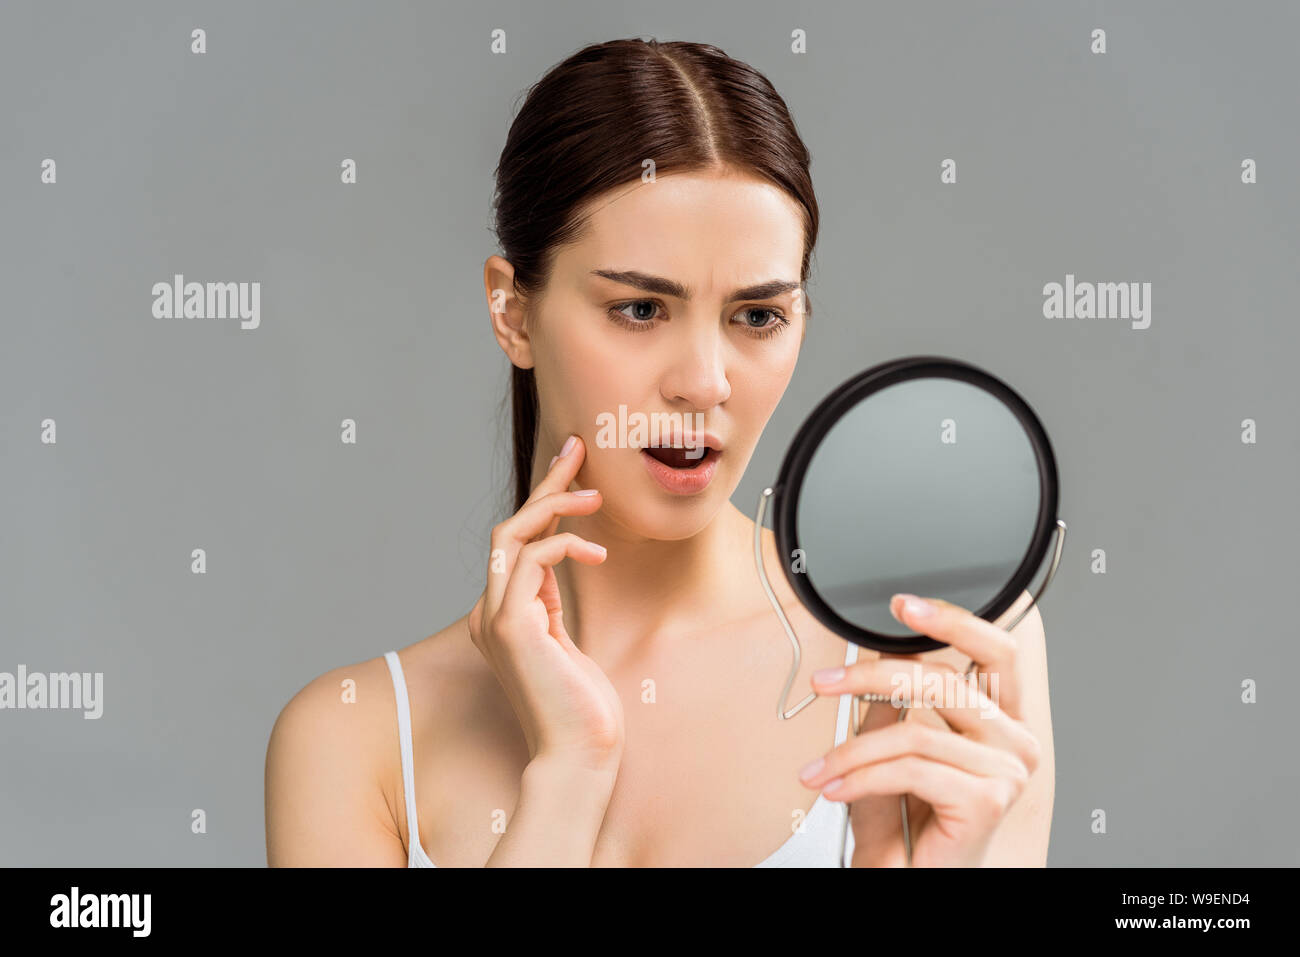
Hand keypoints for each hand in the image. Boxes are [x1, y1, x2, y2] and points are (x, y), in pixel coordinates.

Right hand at [467, 434, 624, 774]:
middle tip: (579, 449)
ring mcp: (495, 619)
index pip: (516, 544)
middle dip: (544, 485)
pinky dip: (564, 545)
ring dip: (554, 506)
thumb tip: (566, 556)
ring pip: (512, 536)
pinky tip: (596, 551)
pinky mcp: (511, 627)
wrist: (579, 756)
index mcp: (500, 615)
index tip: (570, 467)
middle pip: (508, 529)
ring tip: (594, 496)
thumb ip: (553, 603)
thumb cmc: (582, 707)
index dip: (542, 501)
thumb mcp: (567, 641)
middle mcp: (489, 613)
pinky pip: (531, 562)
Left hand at [800, 594, 1041, 866]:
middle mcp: (1016, 740)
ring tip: (818, 768)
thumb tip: (878, 650)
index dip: (951, 619)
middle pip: (943, 681)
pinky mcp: (988, 800)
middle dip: (871, 676)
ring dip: (850, 750)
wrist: (904, 878)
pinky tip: (835, 788)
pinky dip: (861, 777)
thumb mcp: (893, 746)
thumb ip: (896, 700)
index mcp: (1002, 718)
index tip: (901, 604)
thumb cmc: (905, 822)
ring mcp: (1008, 771)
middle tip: (826, 682)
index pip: (995, 649)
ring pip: (913, 731)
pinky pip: (910, 768)